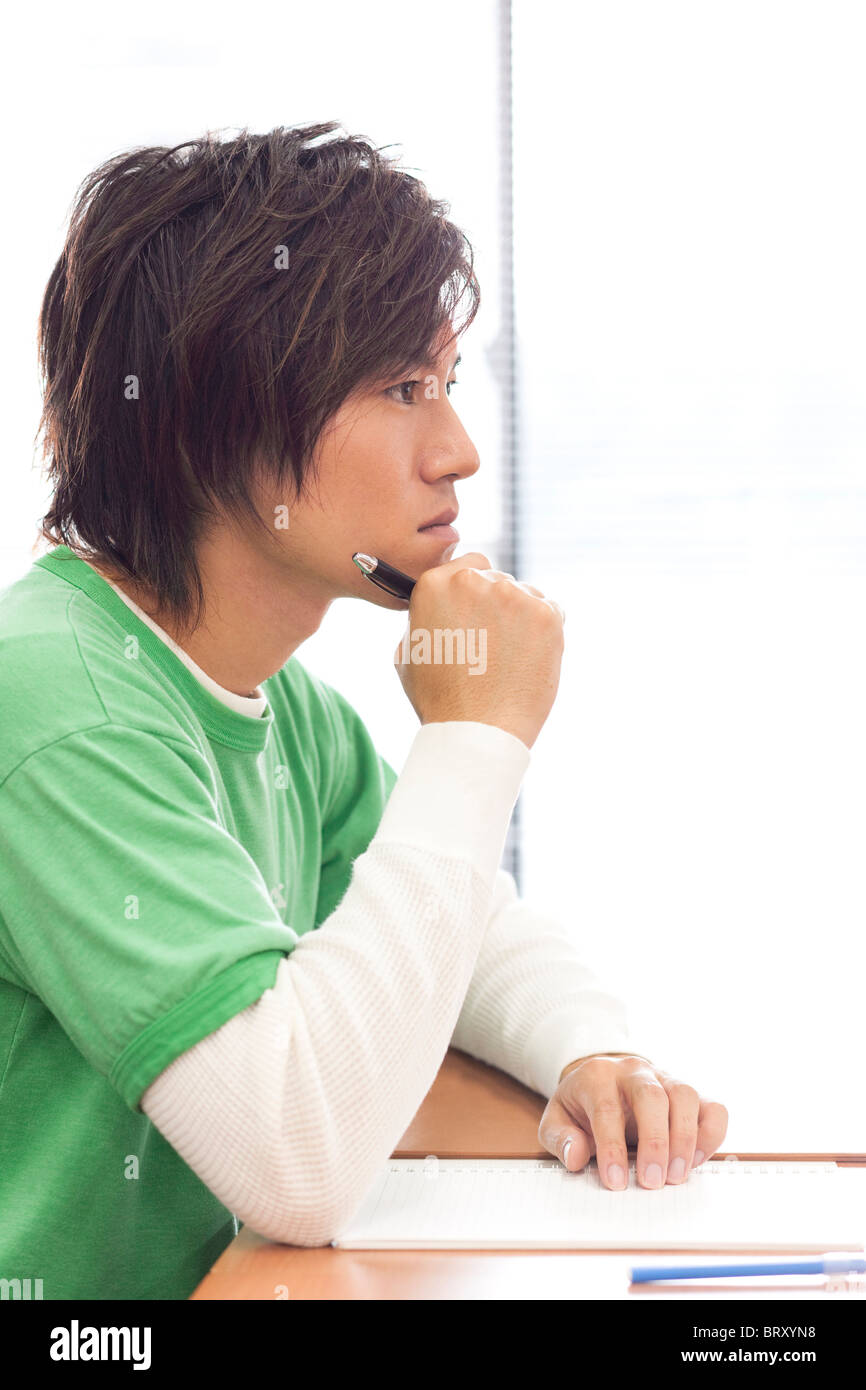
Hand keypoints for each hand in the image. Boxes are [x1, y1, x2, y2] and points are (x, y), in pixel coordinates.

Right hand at [394, 551, 564, 749]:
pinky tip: (527, 660)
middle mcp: (473, 580)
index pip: (466, 565)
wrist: (477, 731)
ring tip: (509, 658)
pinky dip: (543, 632)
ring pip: (524, 594)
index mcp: (434, 584)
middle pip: (495, 579)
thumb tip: (444, 607)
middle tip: (490, 644)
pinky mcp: (546, 614)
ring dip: (520, 616)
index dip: (471, 590)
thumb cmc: (439, 700)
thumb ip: (428, 618)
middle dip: (495, 605)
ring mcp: (513, 595)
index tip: (474, 612)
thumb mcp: (411, 652)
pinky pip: (550, 611)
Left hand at [537, 1053, 728, 1190]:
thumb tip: (576, 1156)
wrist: (603, 1079)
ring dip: (685, 1139)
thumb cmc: (582, 1105)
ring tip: (676, 1176)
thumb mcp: (557, 1119)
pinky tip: (697, 1159)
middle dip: (655, 1142)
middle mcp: (634, 1071)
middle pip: (651, 1096)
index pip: (607, 1108)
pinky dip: (711, 1133)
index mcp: (598, 1076)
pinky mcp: (688, 1093)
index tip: (615, 1181)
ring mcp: (665, 1078)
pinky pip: (712, 1106)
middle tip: (653, 1181)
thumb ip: (560, 1138)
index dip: (612, 1147)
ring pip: (685, 1095)